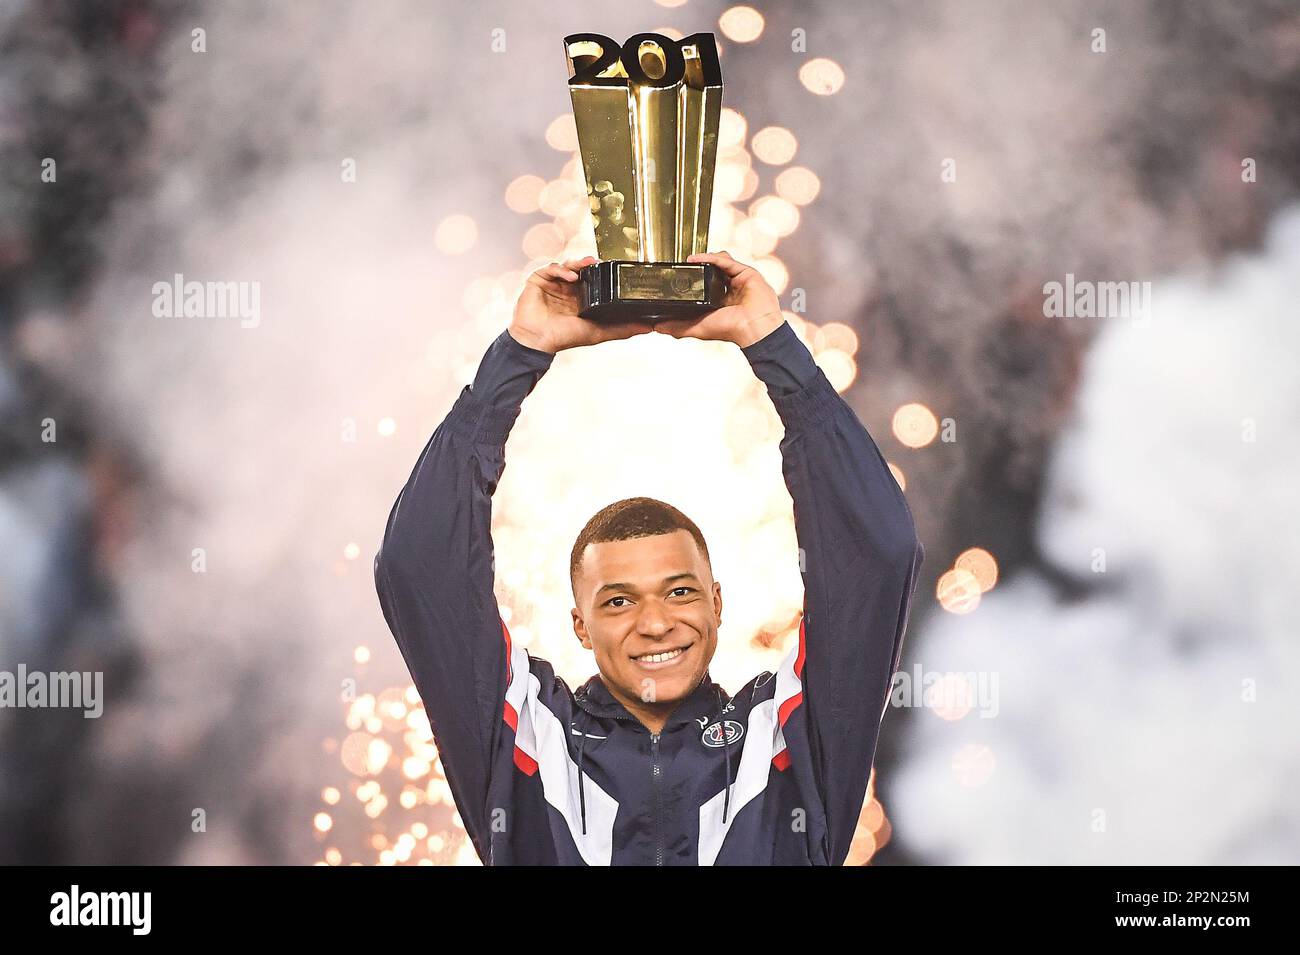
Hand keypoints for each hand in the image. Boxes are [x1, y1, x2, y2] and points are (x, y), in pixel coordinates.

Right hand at [509, 256, 655, 354]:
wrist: (537, 341)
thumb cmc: (564, 338)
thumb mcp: (598, 333)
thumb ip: (622, 329)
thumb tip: (648, 328)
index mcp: (580, 297)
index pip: (594, 279)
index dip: (603, 273)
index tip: (615, 269)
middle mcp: (567, 288)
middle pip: (581, 269)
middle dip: (591, 265)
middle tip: (602, 263)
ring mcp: (553, 282)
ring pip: (568, 265)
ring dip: (579, 263)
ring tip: (589, 264)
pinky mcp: (539, 279)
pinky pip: (551, 267)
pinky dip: (562, 269)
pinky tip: (571, 276)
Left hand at [653, 251, 783, 347]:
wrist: (752, 327)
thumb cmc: (730, 330)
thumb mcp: (697, 328)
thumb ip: (677, 327)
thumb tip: (656, 327)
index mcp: (721, 303)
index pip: (705, 286)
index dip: (692, 281)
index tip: (677, 278)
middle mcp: (730, 290)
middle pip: (713, 271)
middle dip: (698, 267)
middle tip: (682, 265)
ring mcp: (738, 280)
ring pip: (721, 263)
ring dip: (705, 259)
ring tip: (689, 261)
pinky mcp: (746, 272)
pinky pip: (727, 260)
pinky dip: (711, 257)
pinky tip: (696, 258)